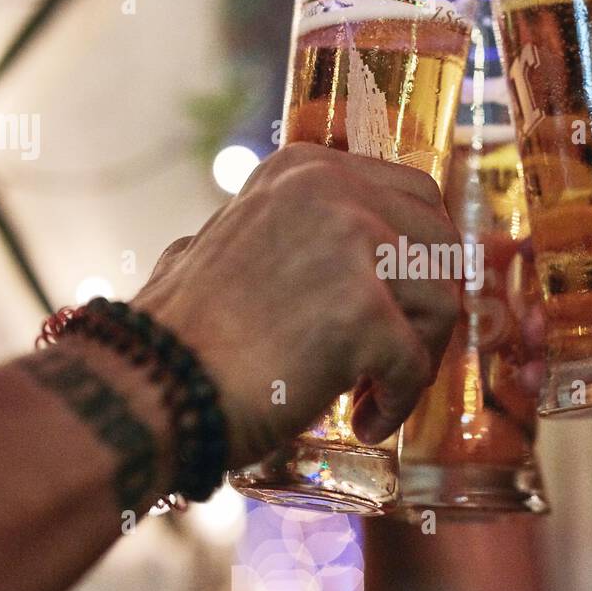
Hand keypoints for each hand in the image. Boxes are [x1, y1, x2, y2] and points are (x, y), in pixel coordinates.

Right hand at [133, 143, 460, 469]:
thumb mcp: (241, 241)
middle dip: (428, 307)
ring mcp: (351, 244)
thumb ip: (300, 229)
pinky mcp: (362, 312)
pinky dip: (397, 404)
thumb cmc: (190, 332)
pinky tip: (362, 422)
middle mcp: (332, 189)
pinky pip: (416, 366)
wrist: (149, 385)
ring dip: (416, 357)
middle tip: (398, 354)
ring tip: (368, 392)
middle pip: (441, 244)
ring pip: (440, 303)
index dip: (422, 258)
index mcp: (306, 168)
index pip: (416, 196)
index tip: (402, 304)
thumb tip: (364, 249)